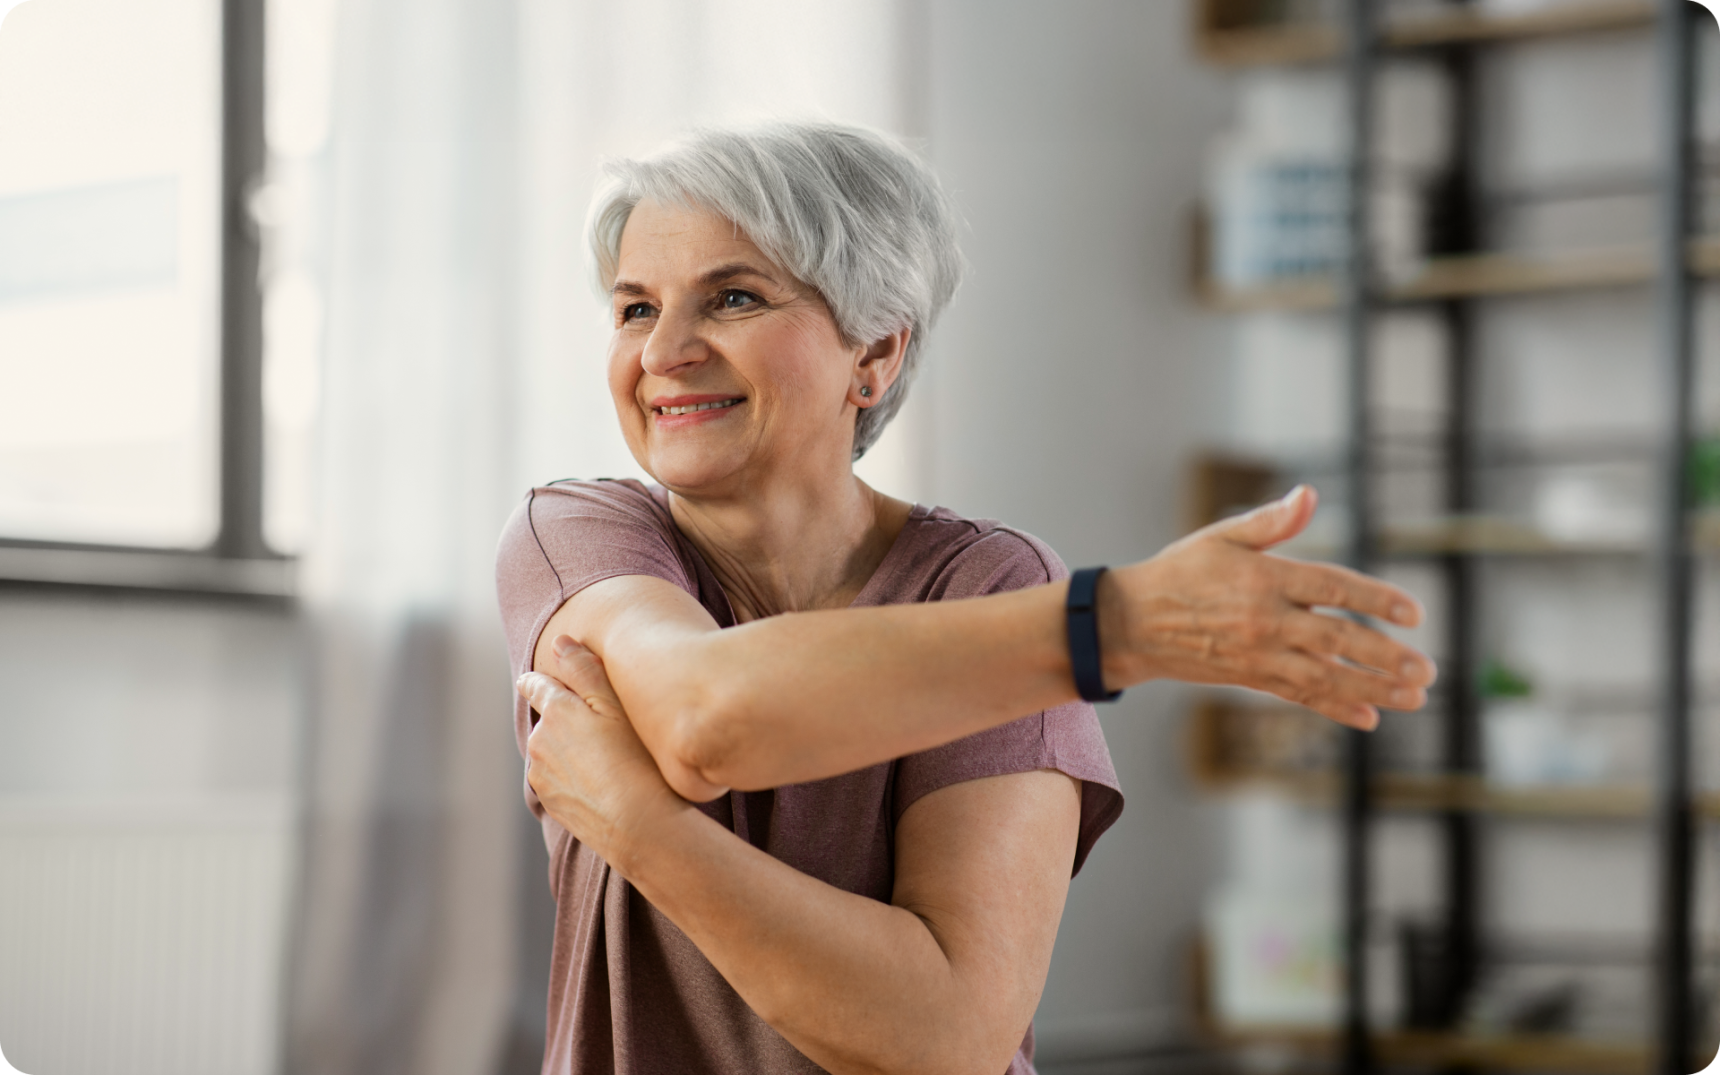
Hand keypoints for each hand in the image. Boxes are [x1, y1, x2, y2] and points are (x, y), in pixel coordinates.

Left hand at [516, 636, 684, 865]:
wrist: (639, 826)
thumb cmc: (637, 760)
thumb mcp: (617, 705)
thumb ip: (585, 669)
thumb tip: (559, 642)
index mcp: (556, 711)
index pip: (536, 685)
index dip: (541, 680)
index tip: (543, 680)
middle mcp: (540, 741)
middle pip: (547, 721)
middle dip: (565, 720)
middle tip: (600, 727)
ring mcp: (542, 776)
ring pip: (551, 752)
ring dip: (568, 750)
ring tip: (606, 759)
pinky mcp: (551, 803)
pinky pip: (557, 780)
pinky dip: (573, 777)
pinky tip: (602, 782)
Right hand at [1105, 485, 1435, 729]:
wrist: (1132, 622)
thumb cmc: (1181, 571)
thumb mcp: (1222, 536)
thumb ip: (1272, 521)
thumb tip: (1309, 495)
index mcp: (1265, 578)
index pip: (1333, 588)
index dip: (1376, 600)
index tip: (1414, 614)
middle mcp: (1266, 620)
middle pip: (1337, 640)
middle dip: (1386, 657)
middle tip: (1427, 670)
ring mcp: (1259, 654)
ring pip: (1325, 677)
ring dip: (1373, 689)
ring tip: (1414, 697)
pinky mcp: (1250, 678)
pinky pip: (1299, 696)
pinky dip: (1335, 708)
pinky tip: (1369, 718)